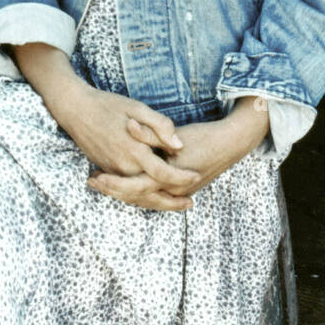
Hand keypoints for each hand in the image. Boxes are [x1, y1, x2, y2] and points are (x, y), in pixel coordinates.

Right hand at [58, 81, 201, 211]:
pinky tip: (153, 195)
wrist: (75, 110)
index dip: (182, 177)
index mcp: (134, 151)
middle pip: (152, 193)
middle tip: (191, 203)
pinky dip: (142, 197)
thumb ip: (159, 126)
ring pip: (138, 196)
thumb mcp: (137, 108)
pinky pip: (127, 190)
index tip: (196, 176)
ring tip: (177, 204)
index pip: (163, 173)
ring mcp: (113, 171)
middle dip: (172, 201)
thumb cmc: (107, 105)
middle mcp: (123, 167)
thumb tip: (178, 145)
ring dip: (158, 202)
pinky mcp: (106, 171)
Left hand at [90, 97, 270, 205]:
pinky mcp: (181, 187)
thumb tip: (128, 126)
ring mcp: (177, 191)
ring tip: (105, 184)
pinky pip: (156, 196)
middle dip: (114, 190)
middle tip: (93, 182)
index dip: (112, 182)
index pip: (132, 186)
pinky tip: (130, 186)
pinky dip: (140, 193)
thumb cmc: (204, 137)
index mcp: (167, 177)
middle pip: (136, 196)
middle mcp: (170, 189)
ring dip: (124, 192)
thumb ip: (150, 132)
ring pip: (145, 198)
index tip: (94, 176)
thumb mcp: (175, 133)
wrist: (232, 143)